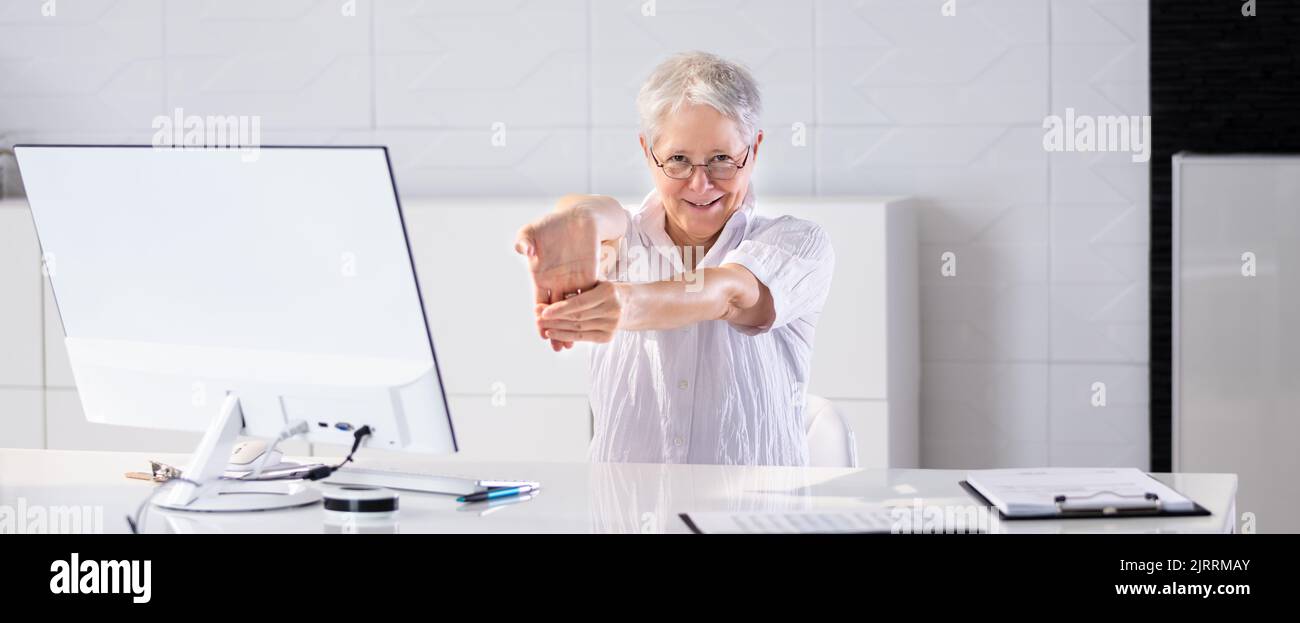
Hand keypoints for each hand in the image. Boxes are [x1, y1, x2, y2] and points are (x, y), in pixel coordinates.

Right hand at [515, 208, 600, 349]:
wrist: (576, 217)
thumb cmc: (551, 224)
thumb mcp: (533, 230)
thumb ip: (523, 240)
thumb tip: (521, 249)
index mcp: (540, 276)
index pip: (540, 303)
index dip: (541, 319)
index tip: (542, 333)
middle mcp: (556, 283)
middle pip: (556, 312)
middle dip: (556, 330)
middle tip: (557, 348)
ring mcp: (573, 281)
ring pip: (572, 309)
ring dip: (572, 326)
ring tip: (572, 344)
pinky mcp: (590, 275)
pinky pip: (588, 296)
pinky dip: (587, 311)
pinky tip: (590, 325)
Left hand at [535, 281, 622, 343]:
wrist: (625, 303)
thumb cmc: (600, 288)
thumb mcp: (593, 280)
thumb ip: (577, 285)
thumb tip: (550, 292)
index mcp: (609, 291)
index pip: (580, 302)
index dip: (560, 308)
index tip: (542, 310)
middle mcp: (613, 309)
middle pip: (577, 317)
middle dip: (554, 318)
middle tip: (536, 317)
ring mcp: (612, 325)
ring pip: (578, 328)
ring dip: (556, 328)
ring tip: (541, 325)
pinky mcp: (608, 337)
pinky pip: (582, 338)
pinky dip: (565, 336)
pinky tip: (551, 333)